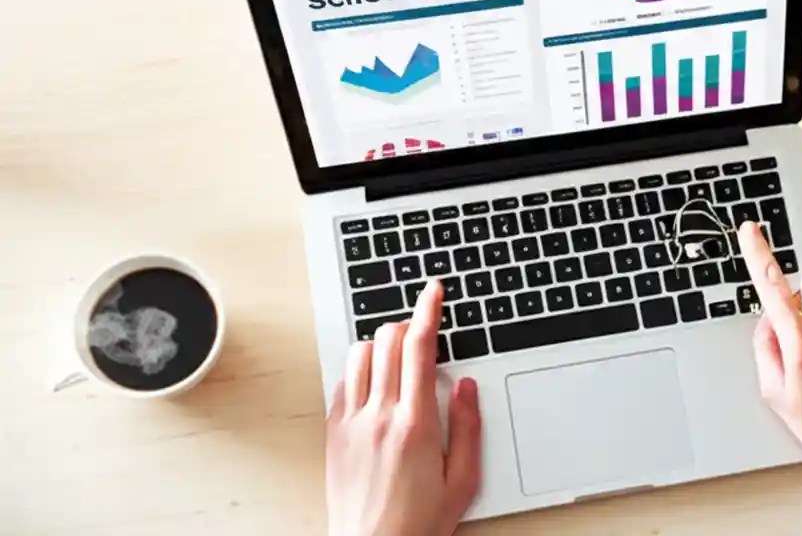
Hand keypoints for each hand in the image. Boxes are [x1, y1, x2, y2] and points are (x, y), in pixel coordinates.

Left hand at [325, 280, 480, 535]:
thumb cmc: (418, 525)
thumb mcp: (463, 480)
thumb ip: (468, 427)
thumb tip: (465, 386)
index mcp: (416, 424)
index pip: (420, 348)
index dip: (428, 310)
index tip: (432, 290)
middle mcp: (379, 416)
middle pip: (388, 341)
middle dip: (408, 323)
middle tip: (424, 330)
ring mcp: (351, 423)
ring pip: (360, 354)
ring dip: (382, 345)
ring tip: (399, 358)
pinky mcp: (332, 435)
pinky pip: (342, 382)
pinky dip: (360, 370)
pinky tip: (375, 383)